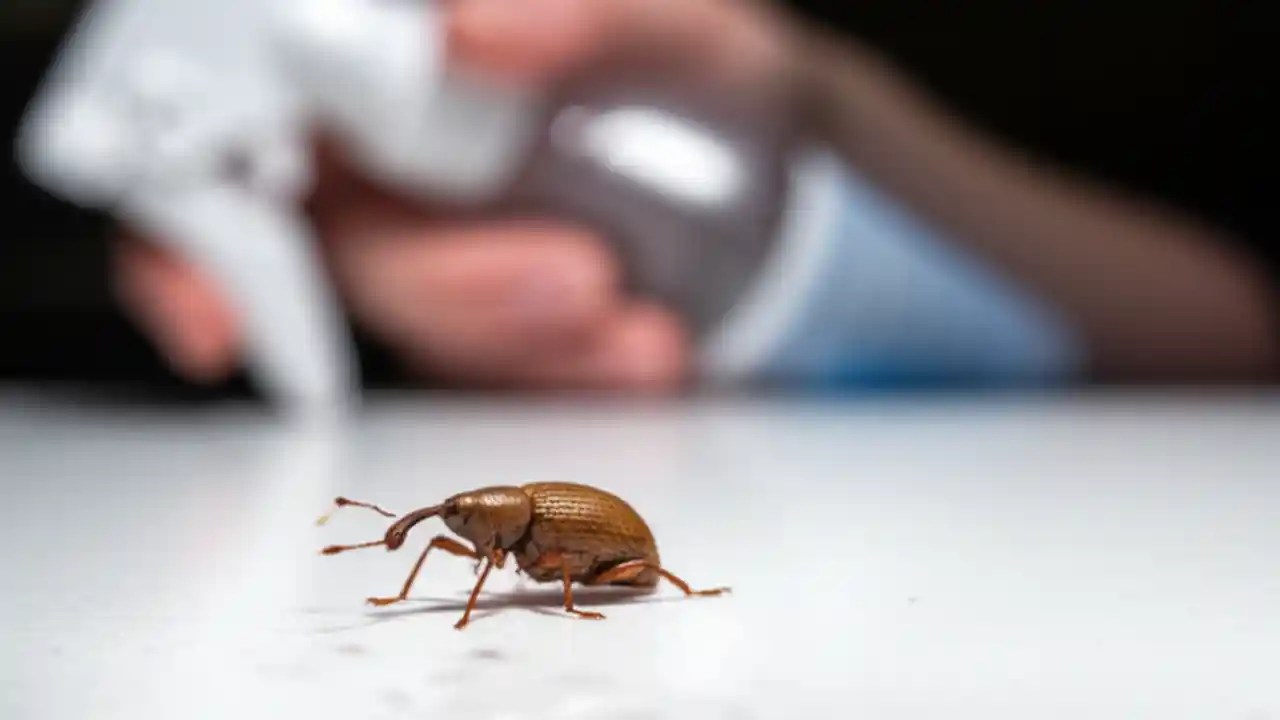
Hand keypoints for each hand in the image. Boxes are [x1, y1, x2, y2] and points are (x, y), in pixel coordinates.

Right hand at [114, 0, 797, 392]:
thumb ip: (578, 17)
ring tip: (635, 316)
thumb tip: (463, 27)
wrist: (768, 150)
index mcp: (380, 63)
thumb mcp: (669, 24)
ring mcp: (429, 244)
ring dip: (525, 337)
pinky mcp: (485, 319)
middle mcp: (379, 156)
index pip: (231, 132)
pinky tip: (645, 345)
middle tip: (577, 276)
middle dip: (450, 287)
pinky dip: (568, 375)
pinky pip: (494, 371)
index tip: (220, 316)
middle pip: (332, 254)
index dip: (196, 232)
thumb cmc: (691, 63)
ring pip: (418, 324)